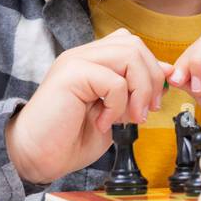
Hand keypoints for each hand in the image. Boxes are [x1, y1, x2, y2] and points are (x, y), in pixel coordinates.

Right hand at [4, 28, 167, 184]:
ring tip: (130, 118)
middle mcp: (83, 55)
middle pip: (134, 44)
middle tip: (146, 112)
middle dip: (151, 79)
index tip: (155, 101)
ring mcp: (75, 61)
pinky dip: (118, 106)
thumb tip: (165, 73)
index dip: (152, 69)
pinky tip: (104, 123)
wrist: (35, 157)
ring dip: (139, 91)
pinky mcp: (70, 74)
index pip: (132, 44)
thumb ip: (134, 92)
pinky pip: (113, 81)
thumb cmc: (69, 139)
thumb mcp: (114, 112)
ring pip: (128, 55)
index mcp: (92, 61)